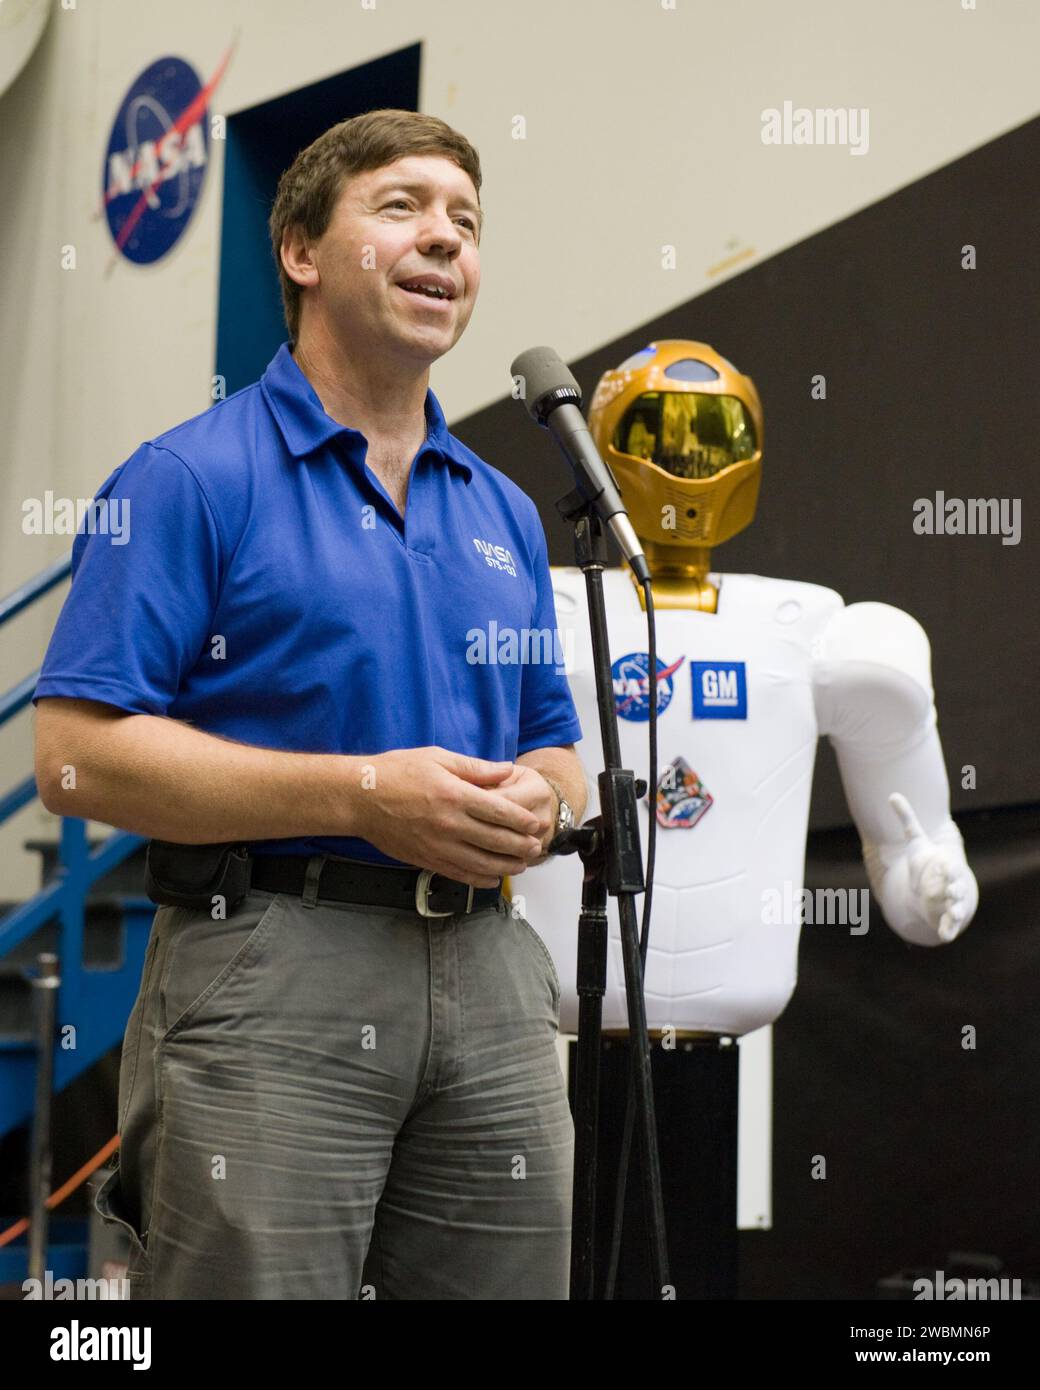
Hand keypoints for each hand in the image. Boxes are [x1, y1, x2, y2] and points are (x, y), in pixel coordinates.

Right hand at [354, 746, 545, 887]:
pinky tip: (493, 877)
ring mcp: (438, 845)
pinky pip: (460, 875)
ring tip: (521, 864)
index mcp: (455, 795)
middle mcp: (450, 824)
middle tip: (536, 846)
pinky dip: (480, 879)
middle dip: (521, 845)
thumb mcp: (438, 758)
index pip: (500, 812)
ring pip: (482, 863)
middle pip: (497, 841)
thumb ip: (476, 768)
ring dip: (506, 866)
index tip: (535, 823)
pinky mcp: (427, 859)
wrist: (360, 798)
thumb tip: (506, 770)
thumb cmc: (396, 773)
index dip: (522, 820)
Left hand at [889, 793, 972, 942]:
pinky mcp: (947, 918)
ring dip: (955, 909)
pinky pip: (950, 925)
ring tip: (953, 912)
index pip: (948, 866)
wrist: (938, 887)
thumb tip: (892, 794)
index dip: (946, 866)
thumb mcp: (916, 842)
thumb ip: (907, 820)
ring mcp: (950, 902)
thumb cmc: (927, 863)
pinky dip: (948, 930)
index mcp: (945, 866)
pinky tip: (944, 936)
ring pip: (956, 906)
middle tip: (951, 888)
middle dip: (955, 887)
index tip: (942, 865)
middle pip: (956, 886)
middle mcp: (951, 885)